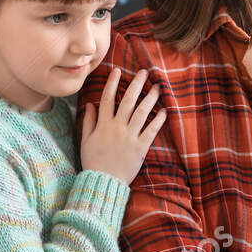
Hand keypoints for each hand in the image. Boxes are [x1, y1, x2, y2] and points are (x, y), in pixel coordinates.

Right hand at [79, 67, 165, 184]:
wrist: (104, 181)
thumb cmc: (93, 161)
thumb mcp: (86, 140)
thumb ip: (89, 121)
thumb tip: (90, 104)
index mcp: (103, 124)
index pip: (108, 98)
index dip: (113, 83)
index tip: (118, 71)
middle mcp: (117, 127)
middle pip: (128, 101)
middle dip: (136, 84)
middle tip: (144, 72)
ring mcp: (130, 136)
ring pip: (142, 112)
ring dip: (151, 98)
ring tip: (157, 87)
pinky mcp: (141, 147)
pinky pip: (151, 130)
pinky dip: (159, 120)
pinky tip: (165, 111)